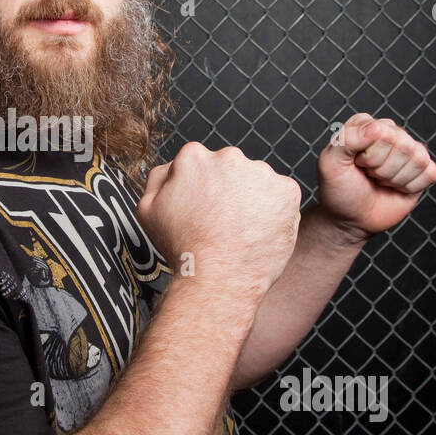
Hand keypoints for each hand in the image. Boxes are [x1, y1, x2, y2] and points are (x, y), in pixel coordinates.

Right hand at [136, 142, 302, 300]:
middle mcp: (228, 157)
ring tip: (241, 230)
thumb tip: (172, 168)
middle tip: (222, 221)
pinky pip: (282, 196)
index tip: (203, 207)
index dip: (202, 188)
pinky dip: (275, 211)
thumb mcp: (148, 210)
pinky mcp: (287, 190)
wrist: (218, 277)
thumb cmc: (184, 248)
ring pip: (257, 182)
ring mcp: (261, 173)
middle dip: (228, 190)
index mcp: (193, 157)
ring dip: (252, 199)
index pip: (201, 164)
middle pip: (230, 169)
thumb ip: (158, 179)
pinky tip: (259, 231)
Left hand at [317, 113, 435, 242]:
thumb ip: (346, 139)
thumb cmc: (339, 190)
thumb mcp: (330, 163)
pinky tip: (396, 188)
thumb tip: (375, 127)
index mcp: (366, 124)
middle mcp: (390, 132)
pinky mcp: (422, 170)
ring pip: (418, 159)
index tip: (356, 164)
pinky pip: (429, 173)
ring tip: (379, 181)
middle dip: (382, 169)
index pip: (382, 132)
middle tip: (368, 174)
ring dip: (395, 178)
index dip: (369, 156)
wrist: (350, 219)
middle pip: (403, 145)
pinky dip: (410, 187)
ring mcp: (408, 151)